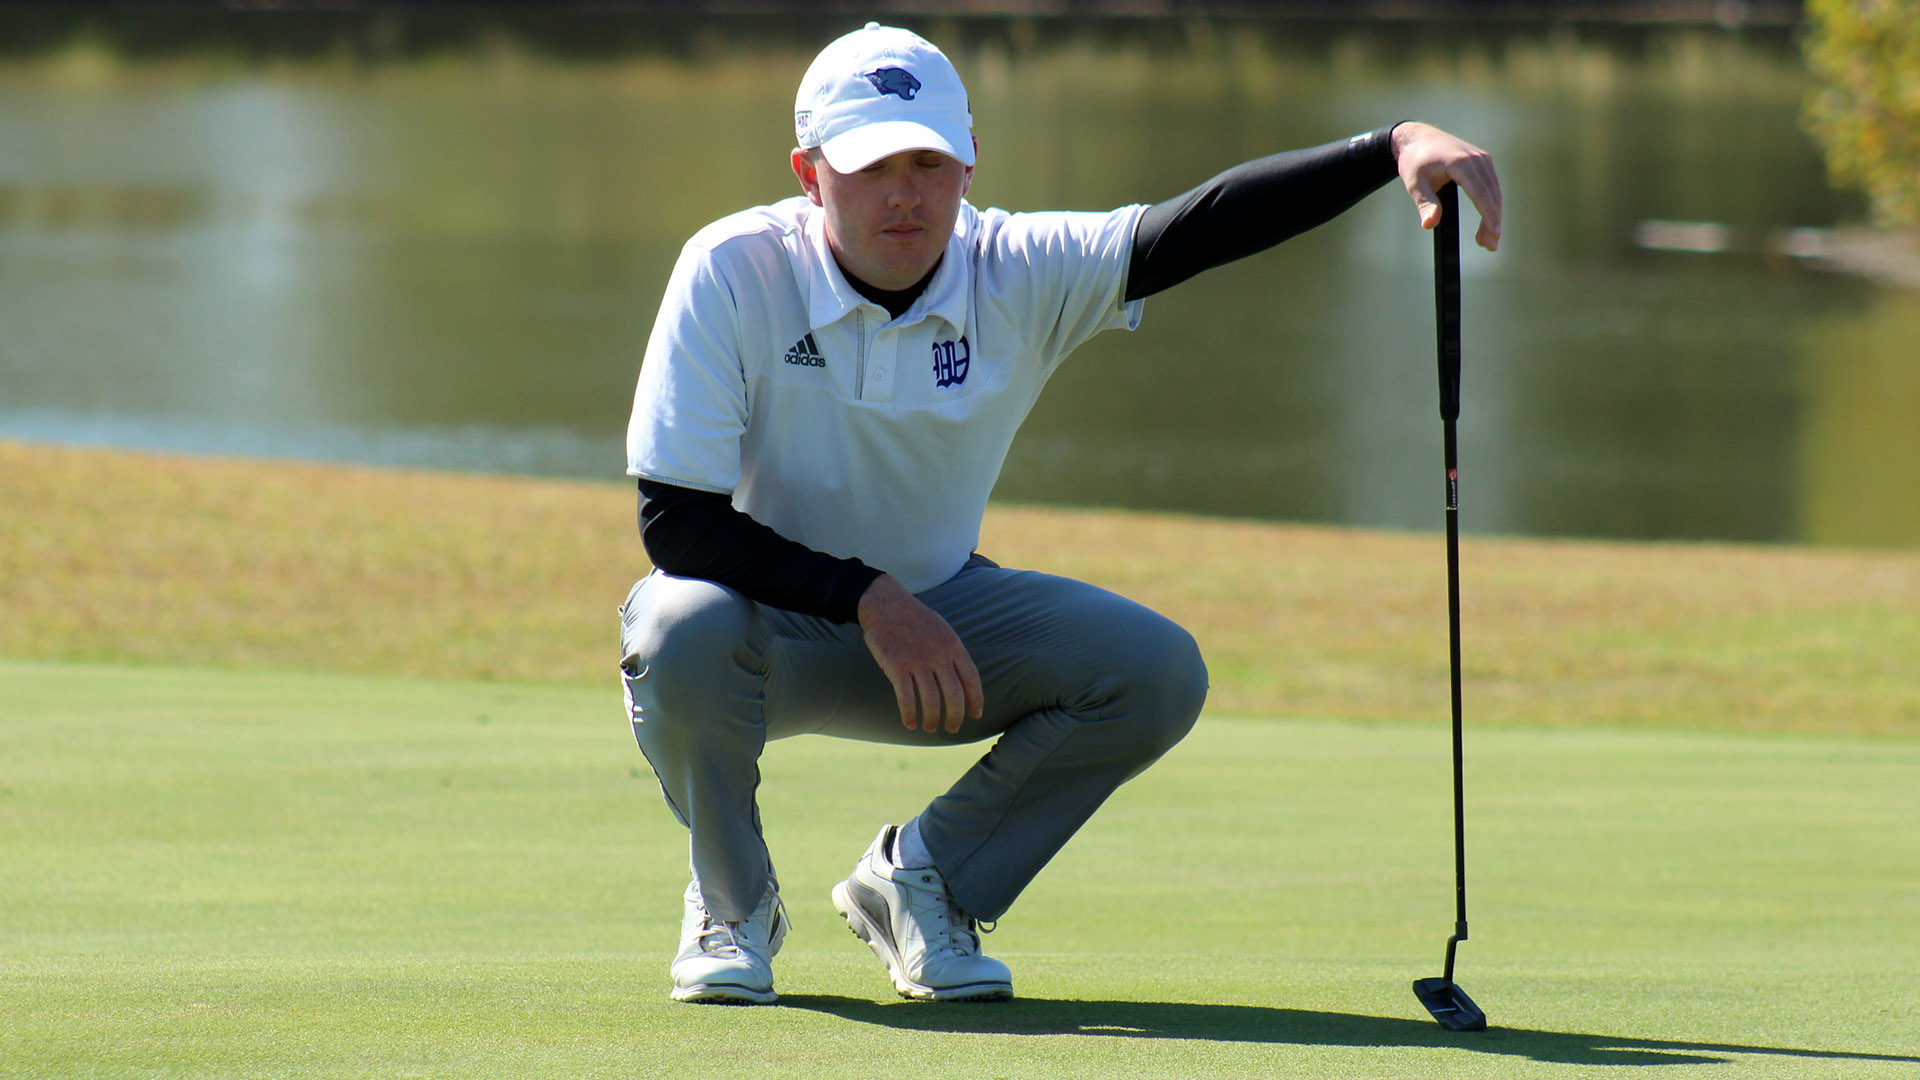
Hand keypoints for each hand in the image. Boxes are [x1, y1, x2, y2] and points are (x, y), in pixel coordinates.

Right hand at [857, 574, 984, 734]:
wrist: (885, 604)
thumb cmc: (914, 618)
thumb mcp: (942, 629)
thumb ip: (952, 652)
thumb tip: (963, 676)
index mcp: (953, 645)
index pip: (971, 678)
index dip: (976, 699)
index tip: (976, 714)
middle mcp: (938, 654)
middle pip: (954, 695)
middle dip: (956, 716)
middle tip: (953, 729)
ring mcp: (918, 661)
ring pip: (931, 700)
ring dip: (932, 719)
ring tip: (930, 727)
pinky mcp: (897, 666)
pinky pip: (906, 698)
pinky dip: (909, 714)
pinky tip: (909, 723)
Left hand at [1391, 122, 1502, 250]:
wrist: (1417, 138)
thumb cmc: (1415, 161)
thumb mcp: (1414, 184)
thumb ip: (1425, 203)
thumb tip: (1429, 225)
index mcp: (1460, 163)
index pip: (1480, 192)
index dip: (1488, 214)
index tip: (1494, 233)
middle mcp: (1477, 159)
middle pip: (1491, 195)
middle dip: (1493, 221)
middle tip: (1490, 246)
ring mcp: (1483, 159)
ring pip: (1494, 192)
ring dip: (1493, 216)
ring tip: (1486, 241)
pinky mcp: (1484, 162)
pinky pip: (1492, 187)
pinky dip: (1491, 205)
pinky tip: (1486, 223)